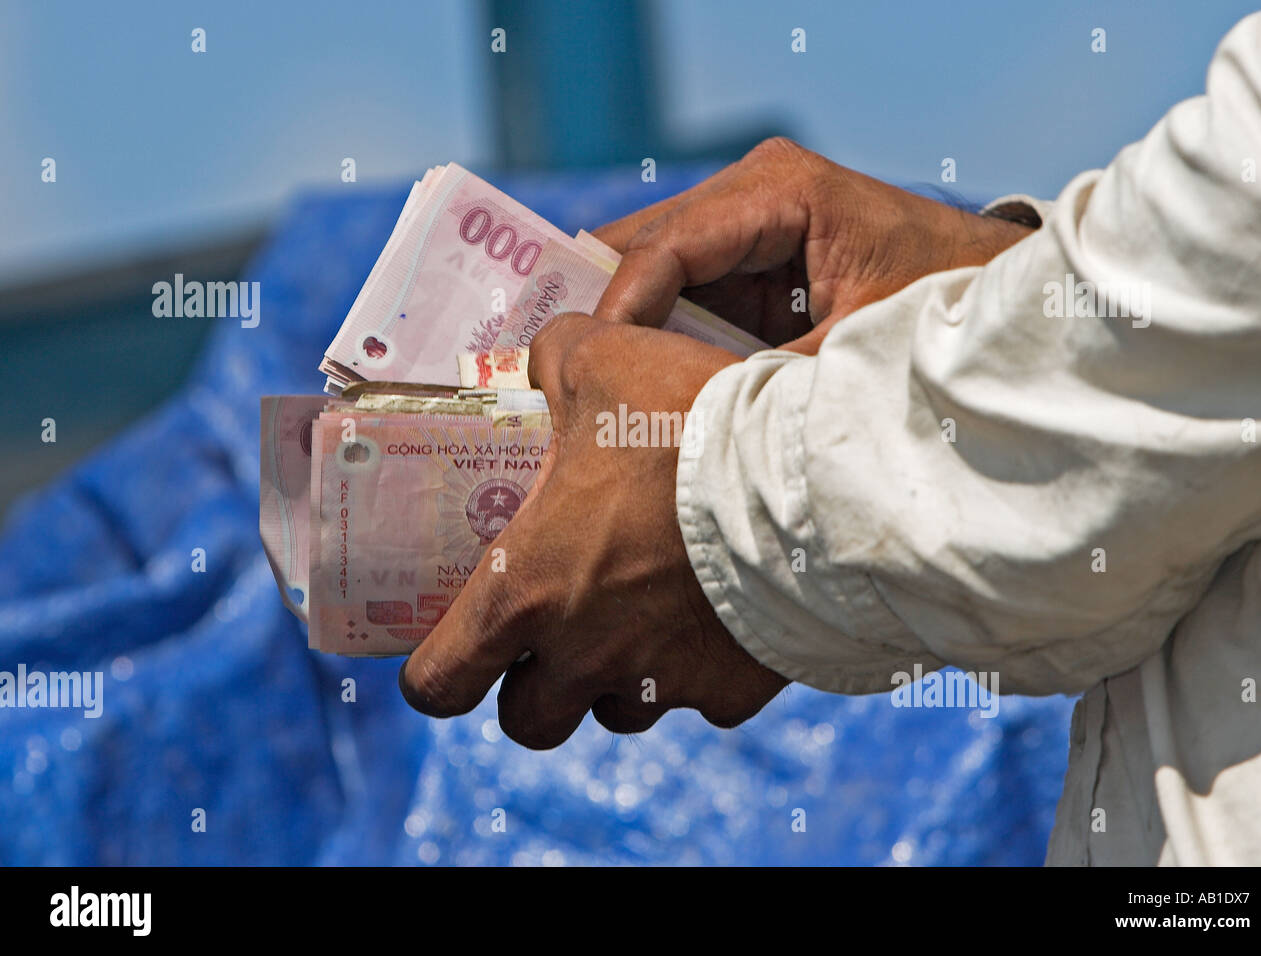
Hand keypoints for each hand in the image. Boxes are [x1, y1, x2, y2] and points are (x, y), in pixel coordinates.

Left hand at [399, 314, 788, 747]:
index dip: (435, 675)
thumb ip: (553, 362)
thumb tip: (539, 363)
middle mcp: (584, 653)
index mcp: (527, 589)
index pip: (441, 681)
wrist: (807, 480)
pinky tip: (720, 618)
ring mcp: (659, 681)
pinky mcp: (730, 689)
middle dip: (531, 690)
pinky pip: (703, 699)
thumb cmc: (686, 423)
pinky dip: (702, 672)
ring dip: (615, 679)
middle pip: (529, 721)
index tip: (450, 657)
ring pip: (617, 715)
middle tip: (550, 640)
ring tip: (643, 620)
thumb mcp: (603, 361)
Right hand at [593, 137, 1032, 350]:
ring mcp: (748, 218)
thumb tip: (694, 425)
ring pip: (656, 267)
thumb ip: (772, 381)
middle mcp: (752, 191)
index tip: (590, 363)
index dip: (622, 303)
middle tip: (557, 369)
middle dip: (604, 306)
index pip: (670, 242)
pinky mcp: (750, 252)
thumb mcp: (854, 350)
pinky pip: (685, 288)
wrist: (991, 289)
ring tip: (582, 378)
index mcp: (780, 191)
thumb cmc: (937, 305)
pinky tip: (631, 375)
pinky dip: (661, 330)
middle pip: (647, 244)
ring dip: (627, 322)